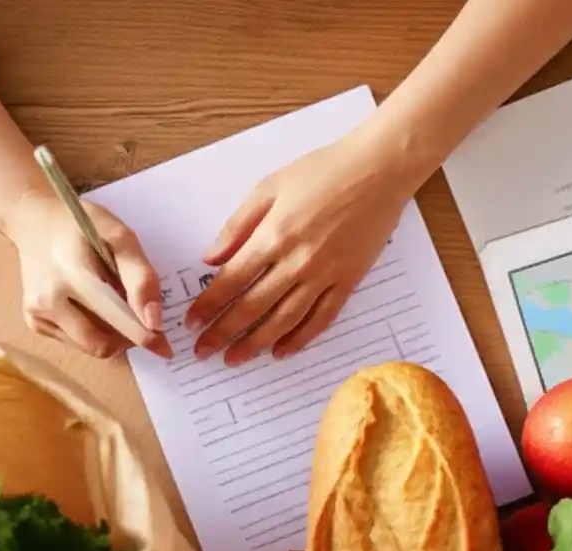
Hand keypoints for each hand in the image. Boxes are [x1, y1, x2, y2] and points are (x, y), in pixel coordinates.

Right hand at [2, 193, 171, 358]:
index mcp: (73, 275)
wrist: (36, 222)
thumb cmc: (82, 226)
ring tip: (112, 303)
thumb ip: (140, 277)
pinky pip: (74, 342)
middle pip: (102, 344)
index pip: (116, 321)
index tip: (165, 347)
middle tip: (139, 317)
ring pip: (89, 346)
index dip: (145, 338)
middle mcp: (48, 300)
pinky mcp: (34, 322)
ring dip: (111, 335)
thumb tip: (153, 320)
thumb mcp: (120, 237)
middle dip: (128, 338)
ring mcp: (37, 314)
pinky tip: (91, 306)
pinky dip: (92, 331)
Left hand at [185, 134, 411, 364]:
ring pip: (284, 320)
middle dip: (223, 332)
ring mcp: (325, 275)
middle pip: (252, 307)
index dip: (208, 305)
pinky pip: (321, 318)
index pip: (231, 280)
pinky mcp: (348, 281)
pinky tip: (281, 352)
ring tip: (234, 359)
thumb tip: (210, 259)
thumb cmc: (323, 171)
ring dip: (256, 343)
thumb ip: (237, 226)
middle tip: (203, 351)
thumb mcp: (269, 187)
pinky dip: (300, 339)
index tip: (191, 323)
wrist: (379, 170)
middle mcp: (297, 261)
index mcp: (273, 235)